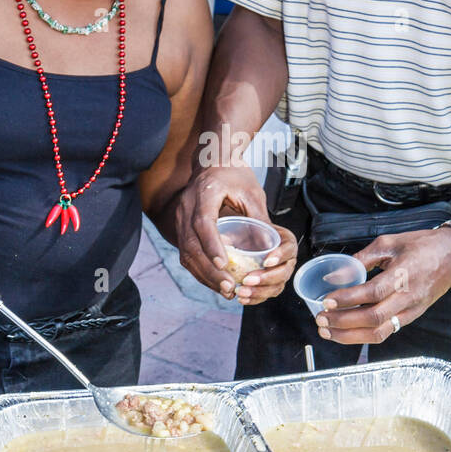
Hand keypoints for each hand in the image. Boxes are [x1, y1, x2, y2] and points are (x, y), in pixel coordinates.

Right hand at [174, 162, 296, 302]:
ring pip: (186, 252)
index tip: (224, 264)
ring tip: (225, 290)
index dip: (211, 244)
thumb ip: (259, 218)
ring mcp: (180, 218)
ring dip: (204, 274)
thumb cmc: (235, 174)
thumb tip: (270, 247)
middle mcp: (187, 206)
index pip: (203, 222)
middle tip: (229, 286)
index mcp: (205, 193)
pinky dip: (200, 270)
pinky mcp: (181, 228)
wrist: (213, 162)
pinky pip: (186, 253)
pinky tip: (216, 282)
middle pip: (191, 243)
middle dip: (209, 269)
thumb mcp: (252, 192)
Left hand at [314, 227, 450, 344]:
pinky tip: (346, 332)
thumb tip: (334, 276)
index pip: (372, 293)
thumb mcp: (389, 243)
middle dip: (343, 322)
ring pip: (379, 333)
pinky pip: (386, 332)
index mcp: (403, 275)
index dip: (347, 300)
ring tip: (328, 332)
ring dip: (350, 336)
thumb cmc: (422, 245)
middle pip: (373, 319)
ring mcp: (411, 310)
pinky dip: (363, 335)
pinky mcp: (411, 317)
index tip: (326, 301)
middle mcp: (408, 297)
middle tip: (321, 320)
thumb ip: (361, 259)